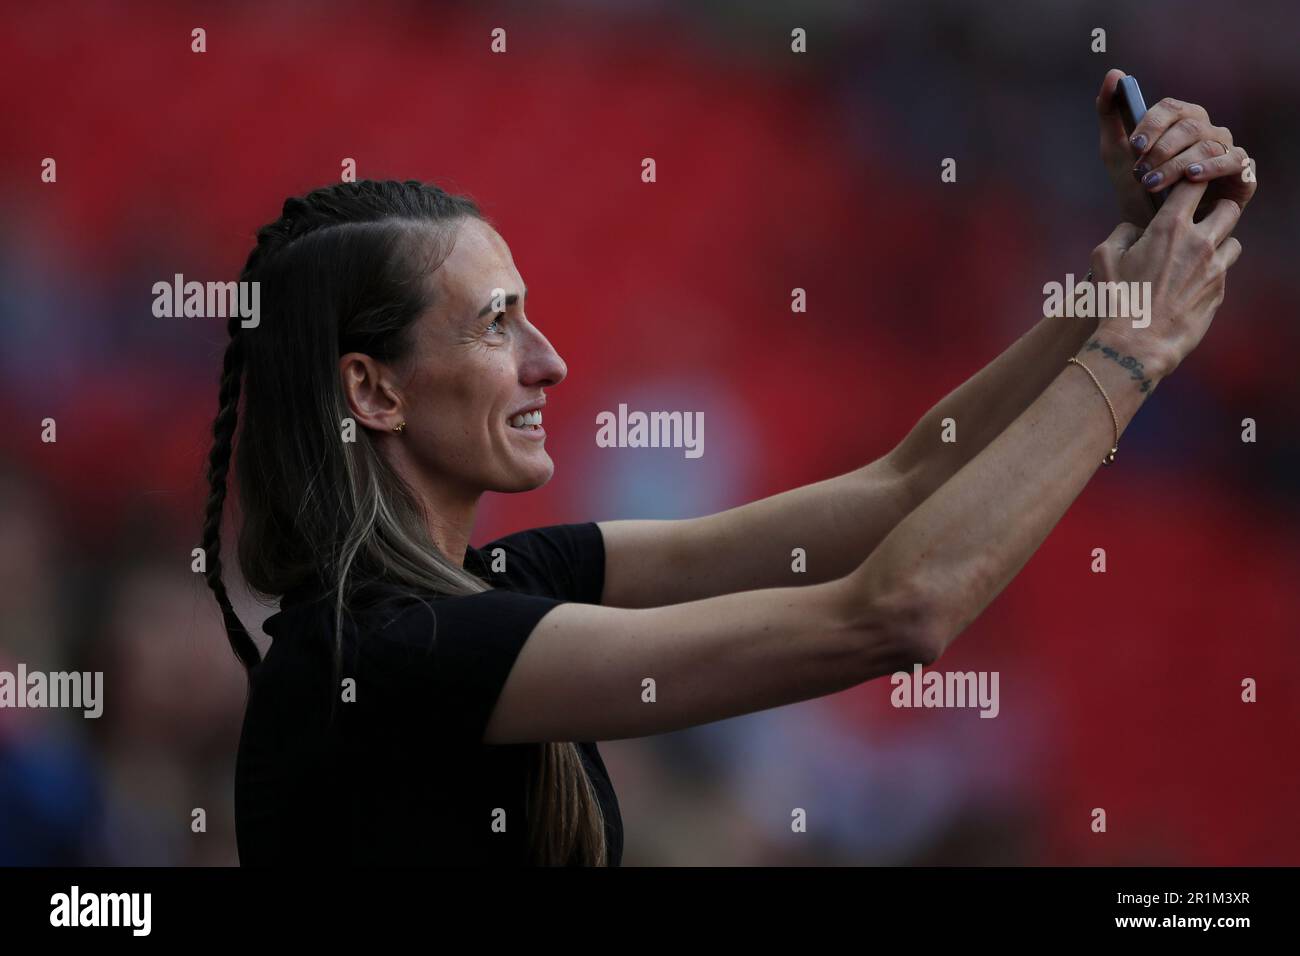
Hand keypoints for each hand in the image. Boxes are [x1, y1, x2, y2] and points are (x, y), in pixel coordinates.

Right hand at [1089, 177, 1242, 376]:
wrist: (1137, 343)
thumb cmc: (1116, 299)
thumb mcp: (1103, 257)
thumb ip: (1123, 232)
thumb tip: (1136, 228)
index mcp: (1170, 228)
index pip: (1195, 184)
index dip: (1192, 180)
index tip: (1185, 185)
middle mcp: (1200, 243)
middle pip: (1229, 209)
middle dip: (1216, 210)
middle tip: (1200, 221)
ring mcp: (1214, 268)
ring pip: (1234, 241)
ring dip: (1219, 244)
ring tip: (1197, 257)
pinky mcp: (1219, 291)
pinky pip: (1223, 272)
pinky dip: (1211, 273)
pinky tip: (1189, 285)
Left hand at [1096, 69, 1255, 226]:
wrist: (1152, 227)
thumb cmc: (1136, 185)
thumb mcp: (1116, 151)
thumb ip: (1110, 112)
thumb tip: (1114, 73)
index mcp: (1181, 120)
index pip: (1171, 108)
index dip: (1153, 124)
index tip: (1134, 146)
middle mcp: (1207, 131)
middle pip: (1190, 126)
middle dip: (1162, 150)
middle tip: (1140, 173)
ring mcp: (1226, 150)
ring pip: (1208, 146)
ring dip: (1177, 165)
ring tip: (1153, 184)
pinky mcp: (1241, 172)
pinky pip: (1234, 162)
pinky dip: (1212, 168)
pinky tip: (1191, 177)